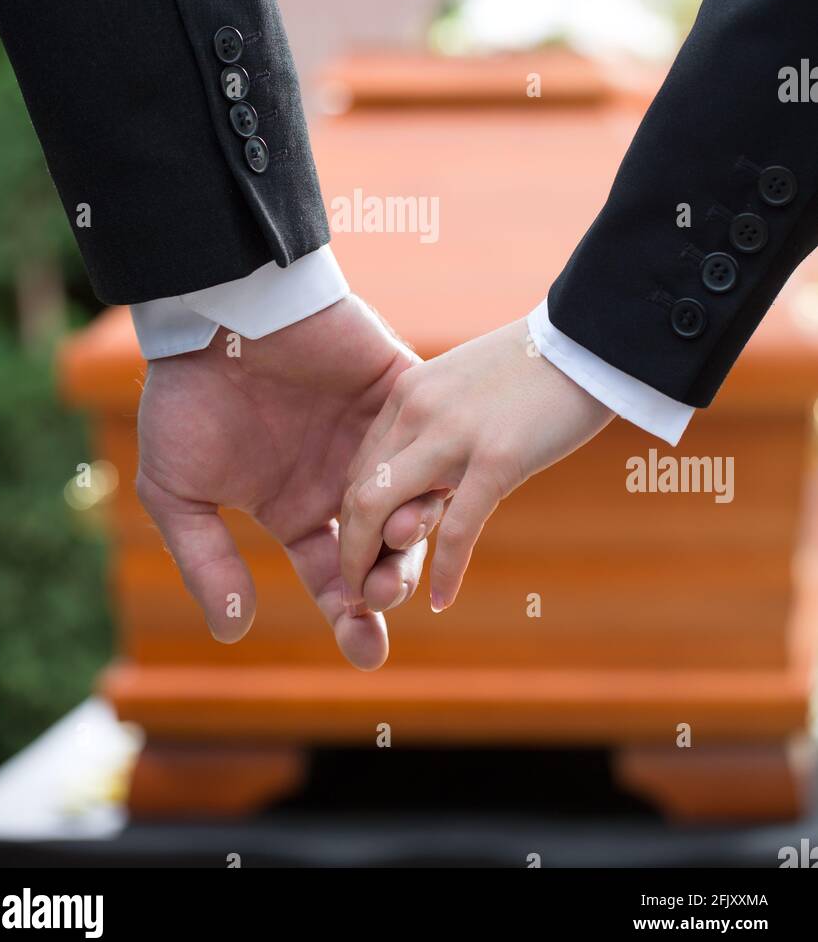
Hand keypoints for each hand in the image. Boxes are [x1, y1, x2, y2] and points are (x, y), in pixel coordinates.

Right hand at [136, 296, 423, 670]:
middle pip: (385, 550)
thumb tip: (234, 631)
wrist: (214, 311)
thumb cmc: (187, 397)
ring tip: (402, 556)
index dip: (352, 617)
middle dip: (390, 584)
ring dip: (414, 537)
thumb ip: (207, 560)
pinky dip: (432, 471)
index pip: (336, 577)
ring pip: (416, 501)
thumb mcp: (179, 490)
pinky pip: (430, 438)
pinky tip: (424, 500)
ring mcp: (375, 436)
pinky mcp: (399, 389)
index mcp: (296, 509)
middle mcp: (342, 480)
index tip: (368, 651)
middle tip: (387, 597)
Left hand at [339, 320, 612, 619]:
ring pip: (383, 512)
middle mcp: (417, 411)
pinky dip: (445, 571)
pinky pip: (457, 529)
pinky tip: (442, 600)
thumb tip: (429, 475)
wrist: (590, 340)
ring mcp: (454, 434)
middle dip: (351, 551)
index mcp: (407, 393)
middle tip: (356, 592)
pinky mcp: (498, 458)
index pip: (360, 469)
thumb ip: (438, 423)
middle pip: (358, 495)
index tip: (363, 554)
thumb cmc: (536, 367)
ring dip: (372, 566)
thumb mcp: (466, 386)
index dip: (353, 520)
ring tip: (377, 601)